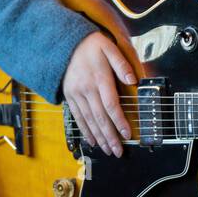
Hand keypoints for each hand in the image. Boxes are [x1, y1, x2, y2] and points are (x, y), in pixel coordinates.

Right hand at [62, 31, 134, 157]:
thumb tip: (133, 80)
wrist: (64, 44)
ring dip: (99, 137)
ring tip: (108, 150)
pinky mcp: (69, 97)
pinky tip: (92, 141)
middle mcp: (86, 89)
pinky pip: (77, 117)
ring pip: (89, 120)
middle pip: (100, 117)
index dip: (120, 121)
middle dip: (110, 136)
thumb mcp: (108, 47)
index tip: (128, 134)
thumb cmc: (91, 45)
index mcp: (99, 78)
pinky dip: (85, 131)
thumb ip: (121, 64)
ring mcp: (76, 95)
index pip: (111, 104)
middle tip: (118, 151)